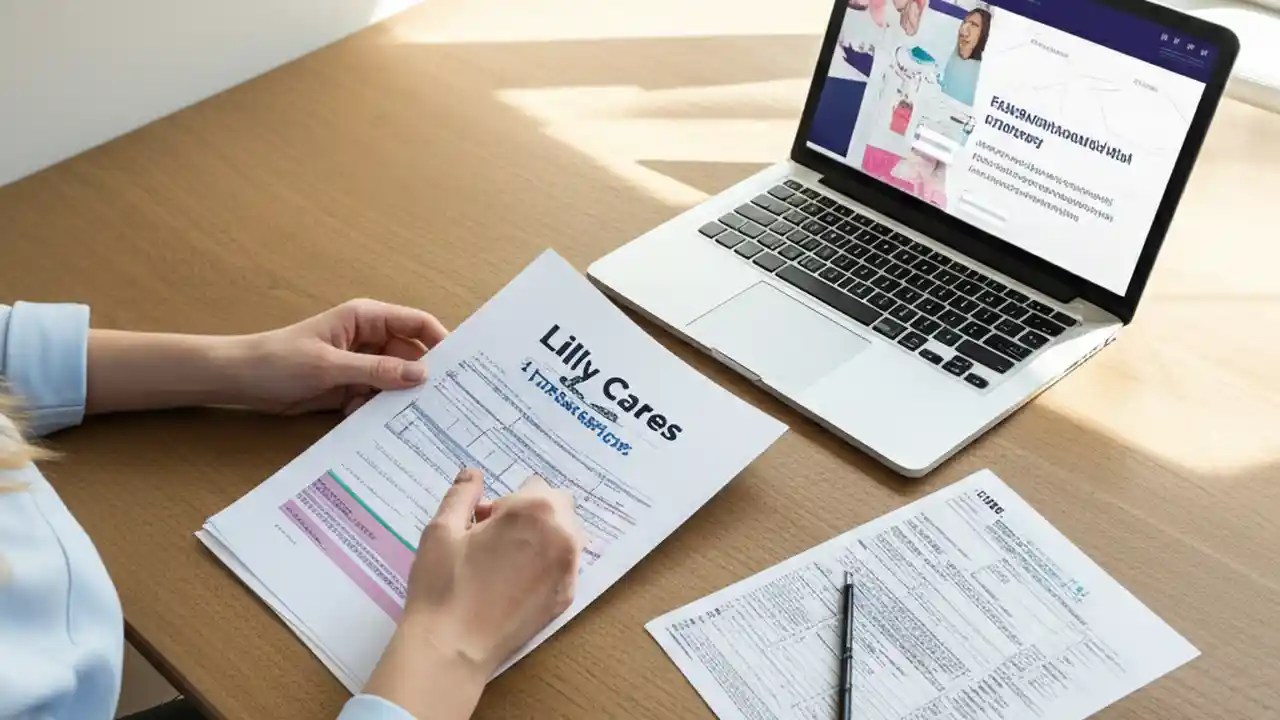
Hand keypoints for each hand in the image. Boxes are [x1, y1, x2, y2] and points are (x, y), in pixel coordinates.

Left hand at [234, 299, 447, 414]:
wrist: (240, 380)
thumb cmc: (279, 360)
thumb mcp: (329, 366)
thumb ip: (376, 371)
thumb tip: (422, 375)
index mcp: (367, 318)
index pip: (417, 324)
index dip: (442, 342)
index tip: (463, 367)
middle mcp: (370, 339)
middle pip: (412, 357)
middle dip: (424, 379)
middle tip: (447, 403)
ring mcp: (361, 364)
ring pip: (396, 381)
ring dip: (399, 399)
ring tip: (414, 419)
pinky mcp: (351, 387)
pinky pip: (377, 398)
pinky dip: (377, 410)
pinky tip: (373, 423)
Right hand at [364, 470, 584, 718]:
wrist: (452, 648)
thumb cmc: (444, 585)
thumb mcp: (442, 529)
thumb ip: (462, 494)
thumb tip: (473, 474)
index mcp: (536, 511)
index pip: (533, 486)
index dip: (505, 502)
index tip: (482, 523)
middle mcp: (563, 535)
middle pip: (556, 507)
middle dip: (530, 514)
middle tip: (493, 539)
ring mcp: (569, 569)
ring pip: (564, 536)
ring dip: (542, 537)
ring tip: (504, 560)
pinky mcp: (566, 598)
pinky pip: (563, 566)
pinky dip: (546, 565)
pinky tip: (515, 583)